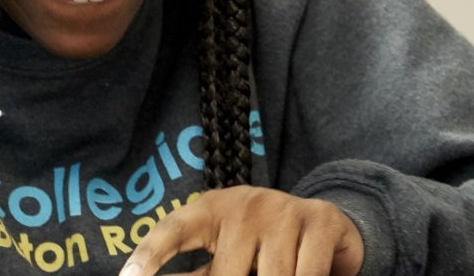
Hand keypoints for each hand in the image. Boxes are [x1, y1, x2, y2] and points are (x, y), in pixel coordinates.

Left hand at [119, 186, 362, 275]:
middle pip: (228, 275)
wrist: (323, 224)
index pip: (172, 230)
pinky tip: (308, 272)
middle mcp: (243, 204)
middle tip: (252, 271)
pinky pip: (308, 275)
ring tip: (280, 271)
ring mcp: (282, 208)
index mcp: (210, 211)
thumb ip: (197, 274)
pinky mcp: (319, 219)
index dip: (150, 253)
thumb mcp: (227, 254)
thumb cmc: (260, 244)